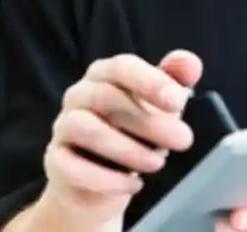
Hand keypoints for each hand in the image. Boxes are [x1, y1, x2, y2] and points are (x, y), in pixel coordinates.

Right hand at [36, 50, 202, 229]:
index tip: (178, 101)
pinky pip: (72, 166)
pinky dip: (106, 179)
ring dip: (126, 148)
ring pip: (84, 127)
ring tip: (156, 163)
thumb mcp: (158, 108)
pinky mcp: (56, 161)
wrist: (99, 184)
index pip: (122, 67)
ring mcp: (63, 127)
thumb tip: (190, 62)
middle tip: (182, 140)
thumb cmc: (131, 134)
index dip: (150, 81)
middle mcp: (78, 95)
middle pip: (105, 97)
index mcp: (104, 75)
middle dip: (148, 121)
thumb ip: (174, 81)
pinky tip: (133, 184)